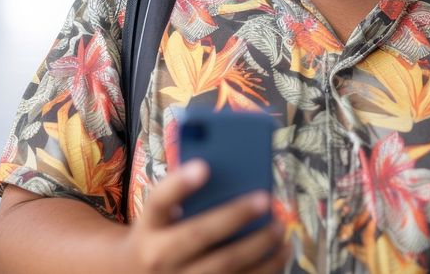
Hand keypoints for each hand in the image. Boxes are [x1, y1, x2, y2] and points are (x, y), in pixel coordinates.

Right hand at [124, 159, 289, 272]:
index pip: (159, 202)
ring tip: (280, 227)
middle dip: (234, 215)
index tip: (204, 166)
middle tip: (265, 198)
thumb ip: (185, 196)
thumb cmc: (163, 236)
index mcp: (148, 227)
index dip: (179, 184)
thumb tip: (227, 173)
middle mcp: (158, 257)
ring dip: (259, 246)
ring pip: (225, 265)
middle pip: (198, 234)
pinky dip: (265, 268)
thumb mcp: (161, 217)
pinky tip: (282, 252)